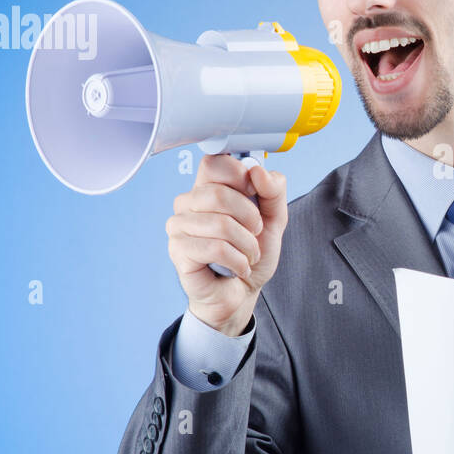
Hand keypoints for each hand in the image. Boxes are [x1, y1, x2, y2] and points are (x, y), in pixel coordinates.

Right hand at [166, 155, 288, 335]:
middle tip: (256, 234)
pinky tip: (238, 267)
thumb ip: (273, 190)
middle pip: (219, 193)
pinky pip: (215, 248)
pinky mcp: (179, 250)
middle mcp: (188, 202)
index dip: (241, 177)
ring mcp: (179, 225)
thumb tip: (257, 170)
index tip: (254, 196)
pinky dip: (238, 261)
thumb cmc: (252, 253)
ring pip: (220, 224)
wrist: (242, 292)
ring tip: (249, 255)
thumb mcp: (275, 218)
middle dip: (250, 218)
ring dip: (247, 245)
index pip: (215, 162)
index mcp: (209, 186)